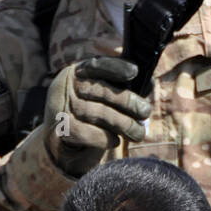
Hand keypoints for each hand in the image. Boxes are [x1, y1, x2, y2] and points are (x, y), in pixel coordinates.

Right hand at [44, 56, 150, 174]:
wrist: (63, 144)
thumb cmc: (92, 114)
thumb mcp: (104, 97)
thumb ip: (123, 88)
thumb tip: (150, 84)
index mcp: (78, 72)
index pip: (96, 65)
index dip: (115, 68)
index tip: (134, 71)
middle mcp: (65, 86)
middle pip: (100, 91)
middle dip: (127, 101)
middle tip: (145, 111)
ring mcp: (59, 107)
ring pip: (98, 113)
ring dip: (124, 124)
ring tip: (138, 133)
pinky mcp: (59, 129)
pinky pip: (87, 133)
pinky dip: (105, 138)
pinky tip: (115, 141)